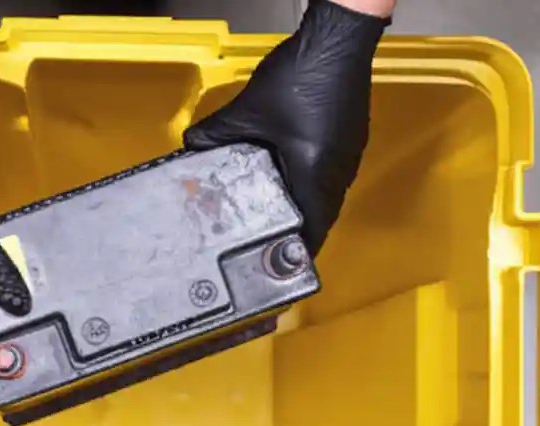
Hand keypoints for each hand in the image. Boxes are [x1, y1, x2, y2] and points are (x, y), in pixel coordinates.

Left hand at [184, 0, 388, 254]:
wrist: (338, 40)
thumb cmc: (305, 74)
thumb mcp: (250, 109)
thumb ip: (216, 134)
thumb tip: (190, 149)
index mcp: (318, 175)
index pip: (312, 231)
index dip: (294, 254)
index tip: (280, 270)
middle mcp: (339, 172)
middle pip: (320, 218)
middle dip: (294, 234)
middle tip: (268, 246)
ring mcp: (349, 156)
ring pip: (325, 197)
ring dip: (303, 209)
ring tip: (275, 219)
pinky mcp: (348, 140)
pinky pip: (329, 176)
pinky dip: (310, 185)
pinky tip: (287, 178)